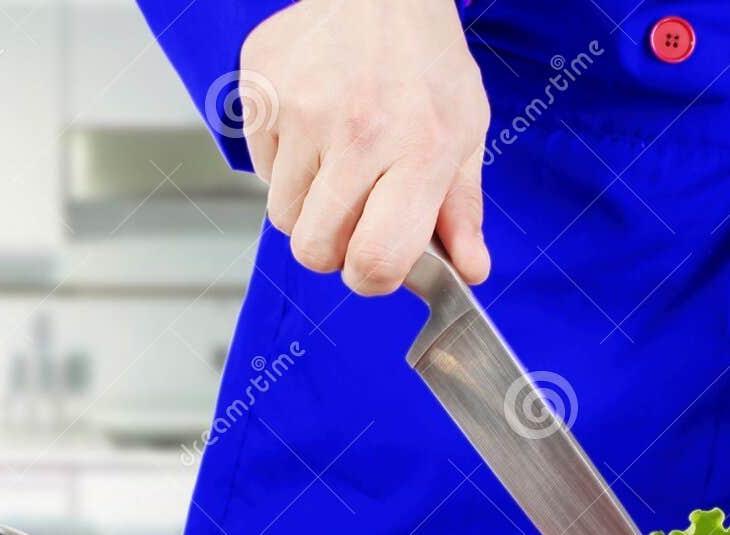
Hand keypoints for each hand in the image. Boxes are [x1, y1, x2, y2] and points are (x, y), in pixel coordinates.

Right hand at [238, 0, 490, 293]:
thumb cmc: (426, 61)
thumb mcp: (464, 131)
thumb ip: (462, 209)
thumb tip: (470, 271)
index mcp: (419, 150)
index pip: (375, 261)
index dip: (370, 278)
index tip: (373, 264)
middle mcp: (358, 132)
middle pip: (314, 250)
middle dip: (332, 247)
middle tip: (353, 210)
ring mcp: (302, 110)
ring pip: (282, 216)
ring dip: (307, 205)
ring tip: (335, 159)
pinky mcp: (261, 92)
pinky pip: (259, 168)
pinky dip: (283, 162)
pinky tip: (313, 126)